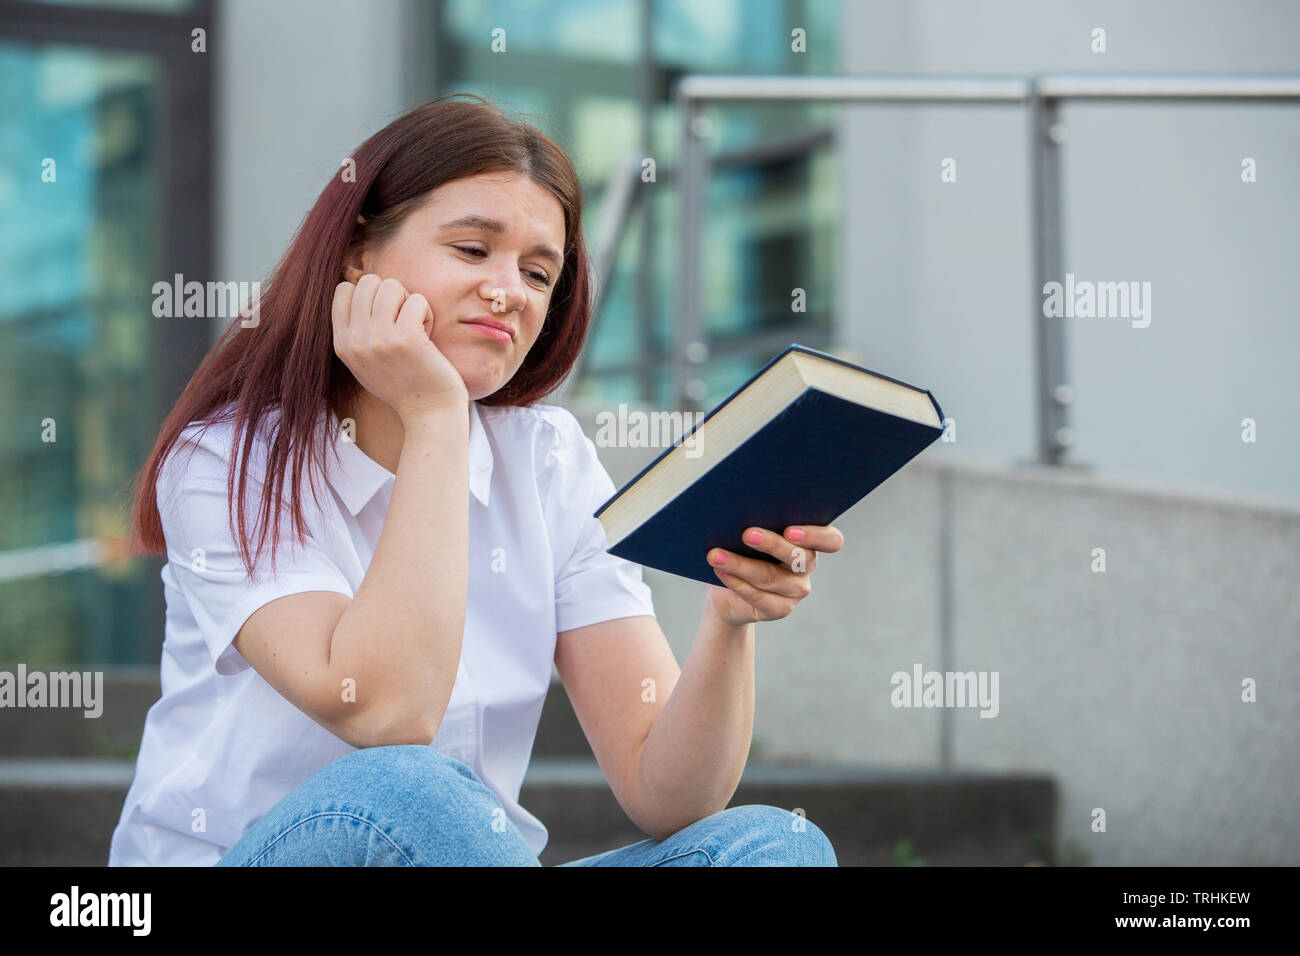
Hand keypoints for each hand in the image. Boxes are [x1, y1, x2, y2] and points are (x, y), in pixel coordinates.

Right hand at [333, 272, 468, 422]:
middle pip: (368, 282)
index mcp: (342, 344)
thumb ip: (357, 329)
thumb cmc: (404, 384)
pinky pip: (416, 299)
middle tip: (403, 321)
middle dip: (391, 295)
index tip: (384, 318)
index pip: (342, 290)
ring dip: (409, 301)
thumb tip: (357, 285)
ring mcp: (379, 339)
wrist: (428, 413)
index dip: (368, 295)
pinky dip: (426, 312)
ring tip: (415, 327)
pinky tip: (428, 335)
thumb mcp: (366, 360)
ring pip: (391, 285)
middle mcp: (355, 341)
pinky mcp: (406, 338)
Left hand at [705, 525, 843, 627]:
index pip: (831, 540)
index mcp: (809, 541)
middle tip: (746, 534)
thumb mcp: (749, 532)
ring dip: (741, 564)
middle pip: (799, 557)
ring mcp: (796, 590)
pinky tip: (720, 571)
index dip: (815, 535)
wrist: (727, 591)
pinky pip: (759, 597)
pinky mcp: (780, 609)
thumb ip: (755, 519)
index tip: (790, 530)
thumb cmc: (740, 548)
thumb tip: (738, 506)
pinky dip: (737, 583)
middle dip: (772, 544)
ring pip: (771, 577)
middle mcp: (807, 566)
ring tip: (716, 555)